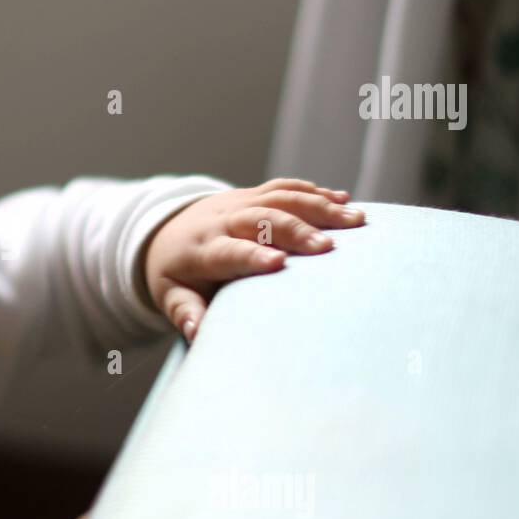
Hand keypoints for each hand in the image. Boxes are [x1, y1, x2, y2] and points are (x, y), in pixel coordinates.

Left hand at [143, 177, 365, 342]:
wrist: (163, 232)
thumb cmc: (173, 274)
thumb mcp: (170, 295)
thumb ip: (185, 312)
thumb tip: (196, 331)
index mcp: (201, 249)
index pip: (228, 251)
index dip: (252, 255)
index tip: (278, 264)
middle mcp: (221, 220)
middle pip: (260, 219)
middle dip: (295, 230)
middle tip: (329, 247)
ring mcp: (239, 202)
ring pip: (280, 198)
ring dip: (318, 206)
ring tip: (355, 221)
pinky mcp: (252, 194)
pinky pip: (285, 187)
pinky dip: (316, 192)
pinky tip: (345, 201)